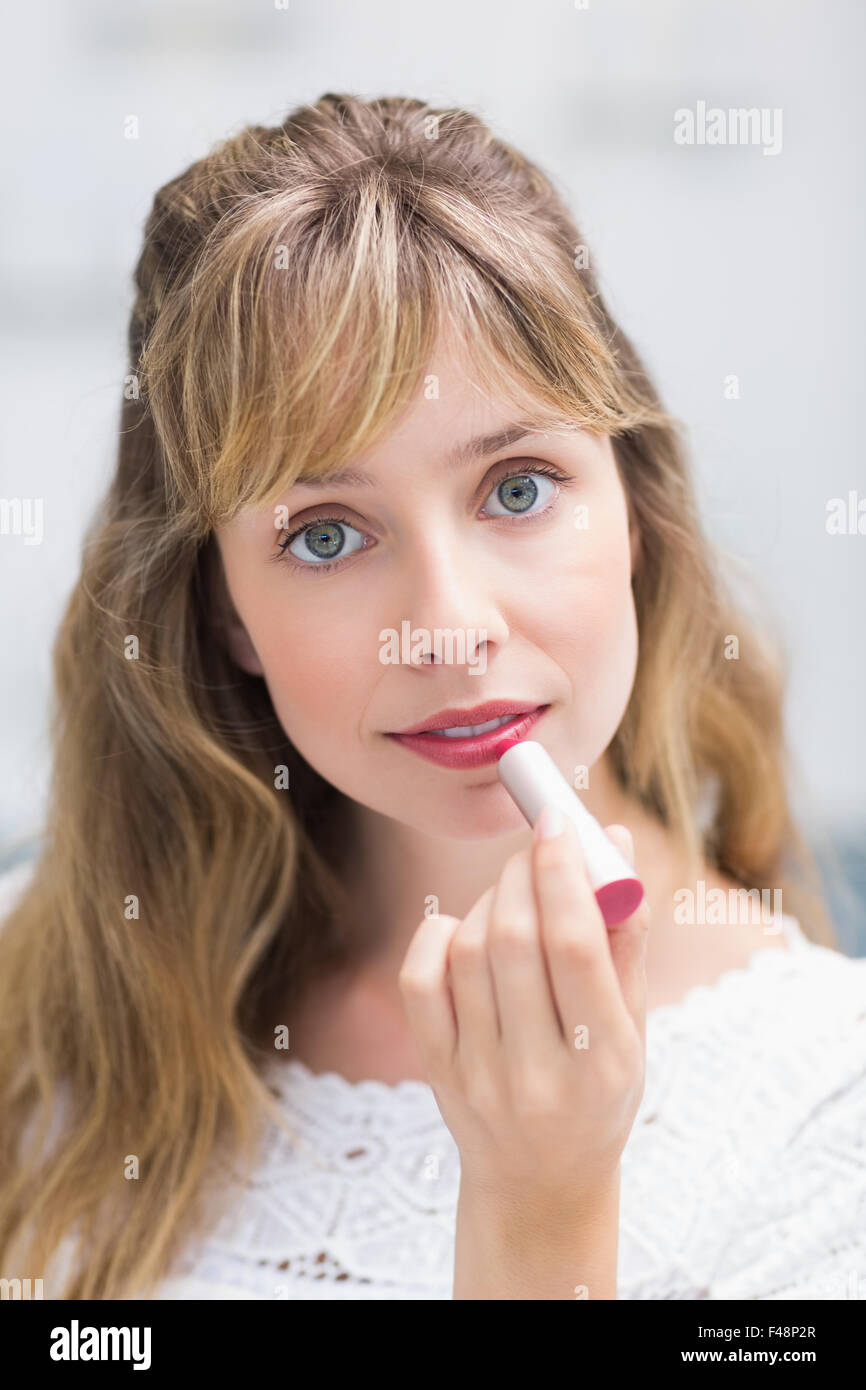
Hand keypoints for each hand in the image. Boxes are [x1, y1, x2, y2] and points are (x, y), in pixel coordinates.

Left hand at [398, 807, 648, 1206]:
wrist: (541, 1184)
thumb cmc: (599, 1092)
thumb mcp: (634, 1029)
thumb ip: (626, 936)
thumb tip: (616, 840)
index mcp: (602, 1061)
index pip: (573, 946)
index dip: (562, 871)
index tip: (559, 821)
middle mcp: (536, 1073)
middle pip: (513, 940)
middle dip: (522, 873)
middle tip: (537, 847)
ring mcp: (478, 1075)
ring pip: (467, 952)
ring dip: (488, 901)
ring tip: (512, 898)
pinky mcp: (436, 1070)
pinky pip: (420, 980)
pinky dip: (439, 934)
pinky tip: (462, 929)